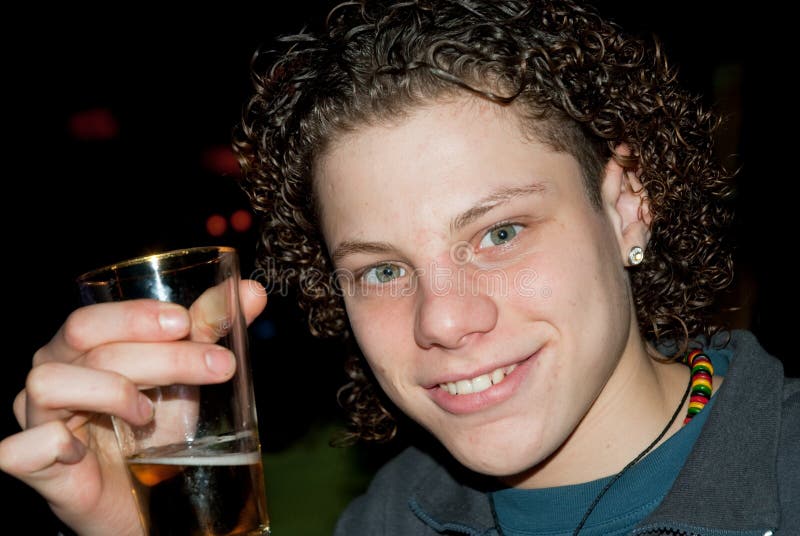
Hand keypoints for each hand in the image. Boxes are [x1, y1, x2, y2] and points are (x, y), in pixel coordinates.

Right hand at [0, 280, 266, 535]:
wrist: (147, 500)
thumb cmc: (157, 427)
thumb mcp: (187, 373)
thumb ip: (213, 329)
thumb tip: (253, 291)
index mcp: (78, 347)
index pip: (93, 318)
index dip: (136, 316)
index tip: (187, 323)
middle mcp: (51, 374)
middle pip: (87, 345)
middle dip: (160, 355)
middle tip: (217, 366)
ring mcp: (35, 420)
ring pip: (51, 383)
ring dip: (111, 392)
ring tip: (149, 415)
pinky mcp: (32, 467)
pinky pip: (19, 448)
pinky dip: (52, 443)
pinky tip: (84, 449)